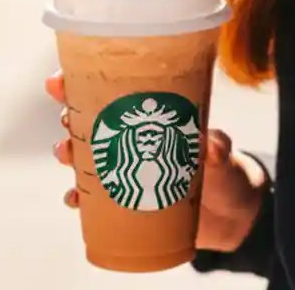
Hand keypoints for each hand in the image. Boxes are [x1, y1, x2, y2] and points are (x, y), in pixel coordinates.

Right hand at [45, 71, 267, 251]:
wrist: (233, 216)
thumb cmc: (227, 172)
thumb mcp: (224, 156)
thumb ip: (218, 148)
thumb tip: (211, 145)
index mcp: (152, 116)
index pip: (111, 89)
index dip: (80, 81)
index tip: (61, 80)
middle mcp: (133, 137)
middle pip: (88, 119)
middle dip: (69, 116)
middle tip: (66, 121)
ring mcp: (126, 168)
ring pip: (84, 155)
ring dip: (69, 152)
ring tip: (67, 155)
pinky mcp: (125, 199)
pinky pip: (92, 197)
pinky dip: (78, 196)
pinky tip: (73, 199)